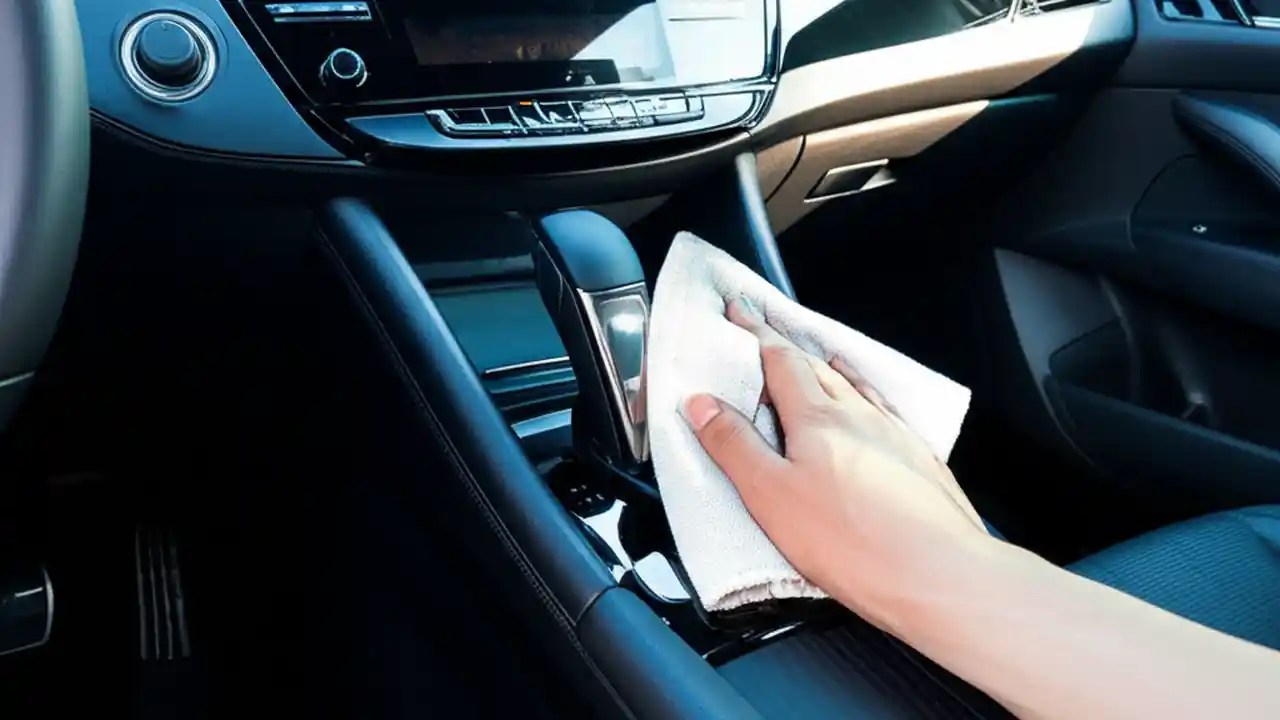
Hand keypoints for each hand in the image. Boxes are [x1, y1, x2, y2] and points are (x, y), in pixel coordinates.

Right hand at [683, 301, 992, 633]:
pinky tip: (871, 405)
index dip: (755, 334)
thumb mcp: (770, 495)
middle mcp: (859, 416)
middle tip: (765, 330)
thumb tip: (702, 402)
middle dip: (786, 345)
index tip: (738, 313)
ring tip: (817, 354)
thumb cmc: (852, 542)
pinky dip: (866, 395)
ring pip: (854, 385)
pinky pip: (884, 410)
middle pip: (816, 366)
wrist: (938, 573)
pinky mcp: (919, 462)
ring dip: (828, 365)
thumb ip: (734, 445)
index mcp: (817, 418)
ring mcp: (894, 436)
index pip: (780, 359)